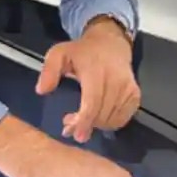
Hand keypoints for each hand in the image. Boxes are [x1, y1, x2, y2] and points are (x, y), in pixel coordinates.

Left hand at [35, 17, 138, 142]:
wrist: (111, 43)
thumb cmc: (83, 51)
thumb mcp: (59, 53)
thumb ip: (49, 70)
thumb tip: (41, 90)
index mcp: (96, 70)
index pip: (93, 102)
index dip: (83, 120)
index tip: (73, 133)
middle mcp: (116, 80)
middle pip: (102, 114)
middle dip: (85, 125)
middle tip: (69, 126)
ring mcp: (128, 89)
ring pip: (113, 119)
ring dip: (96, 125)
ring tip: (83, 119)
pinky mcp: (135, 96)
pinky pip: (122, 118)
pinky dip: (109, 123)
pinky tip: (98, 117)